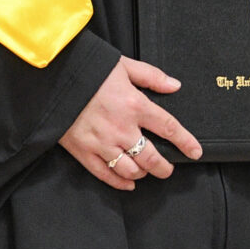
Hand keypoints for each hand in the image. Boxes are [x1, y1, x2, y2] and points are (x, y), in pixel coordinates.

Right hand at [60, 56, 203, 189]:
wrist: (54, 77)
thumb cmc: (89, 69)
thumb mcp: (124, 65)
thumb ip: (151, 76)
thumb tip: (175, 86)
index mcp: (135, 105)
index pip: (169, 128)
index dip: (186, 142)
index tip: (195, 152)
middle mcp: (122, 128)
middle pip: (152, 158)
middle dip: (164, 168)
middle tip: (168, 169)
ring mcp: (102, 143)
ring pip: (131, 170)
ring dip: (143, 174)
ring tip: (145, 171)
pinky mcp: (84, 151)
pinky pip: (106, 175)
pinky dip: (119, 183)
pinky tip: (127, 183)